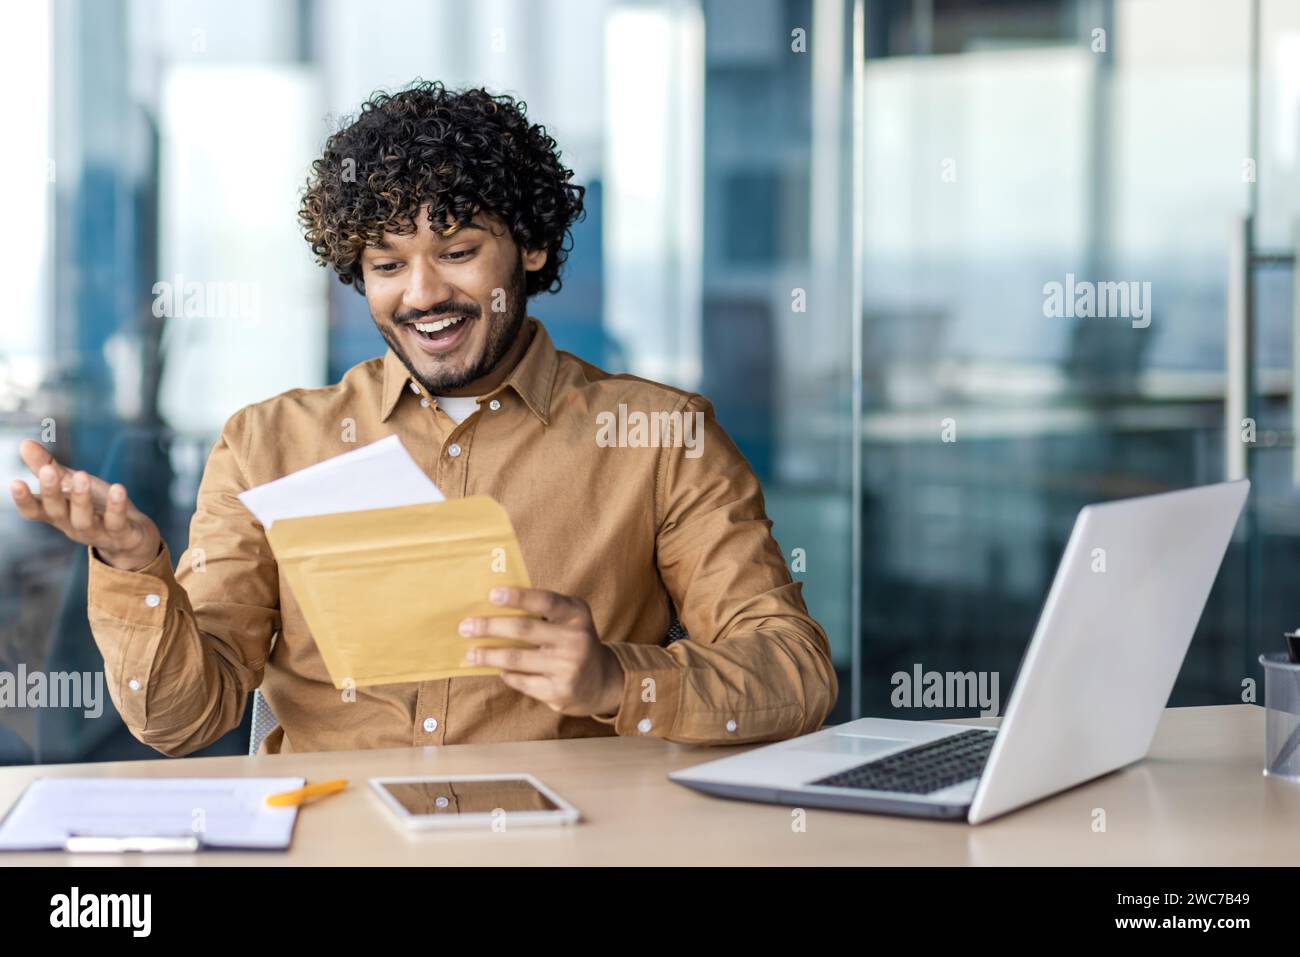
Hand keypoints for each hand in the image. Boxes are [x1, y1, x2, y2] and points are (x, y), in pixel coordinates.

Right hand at [9, 440, 162, 570]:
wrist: (133, 538)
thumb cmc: (96, 507)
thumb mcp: (71, 485)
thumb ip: (48, 467)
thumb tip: (24, 443)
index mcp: (58, 514)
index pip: (34, 510)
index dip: (23, 500)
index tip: (15, 482)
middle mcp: (73, 525)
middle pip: (57, 512)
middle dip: (50, 492)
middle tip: (47, 470)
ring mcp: (97, 533)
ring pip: (84, 520)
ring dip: (81, 498)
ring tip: (81, 475)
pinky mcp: (122, 535)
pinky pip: (117, 523)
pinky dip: (116, 507)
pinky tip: (118, 488)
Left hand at [461, 587, 624, 716]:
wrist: (602, 681)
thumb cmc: (573, 641)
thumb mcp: (569, 619)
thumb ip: (542, 609)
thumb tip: (492, 605)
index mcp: (577, 614)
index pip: (545, 601)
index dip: (518, 597)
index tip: (492, 594)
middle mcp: (576, 639)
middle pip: (523, 629)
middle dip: (489, 627)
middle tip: (465, 627)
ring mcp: (568, 667)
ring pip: (516, 659)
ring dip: (488, 656)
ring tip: (471, 654)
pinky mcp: (560, 692)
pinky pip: (521, 681)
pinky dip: (506, 674)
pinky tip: (499, 670)